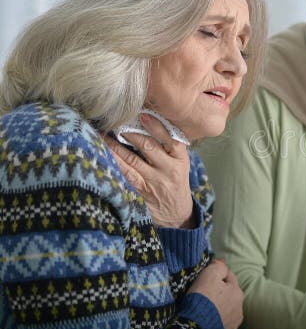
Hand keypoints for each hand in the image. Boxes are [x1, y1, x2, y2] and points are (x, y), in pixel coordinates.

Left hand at [104, 113, 193, 227]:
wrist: (177, 213)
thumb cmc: (175, 181)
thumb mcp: (181, 164)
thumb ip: (169, 147)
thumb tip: (147, 122)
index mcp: (180, 159)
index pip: (171, 139)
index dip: (156, 126)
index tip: (143, 115)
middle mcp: (169, 169)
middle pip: (149, 147)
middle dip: (130, 133)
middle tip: (116, 121)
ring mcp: (154, 181)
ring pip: (132, 160)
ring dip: (115, 146)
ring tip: (103, 135)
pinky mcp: (141, 191)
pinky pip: (125, 174)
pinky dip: (114, 163)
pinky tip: (104, 155)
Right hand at [188, 259, 243, 328]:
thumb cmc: (201, 299)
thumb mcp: (208, 275)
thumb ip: (218, 267)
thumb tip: (222, 263)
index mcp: (236, 292)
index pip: (230, 278)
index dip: (218, 275)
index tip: (207, 276)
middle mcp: (239, 309)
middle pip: (232, 297)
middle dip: (222, 295)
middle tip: (205, 296)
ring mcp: (235, 326)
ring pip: (232, 316)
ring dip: (224, 314)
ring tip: (209, 315)